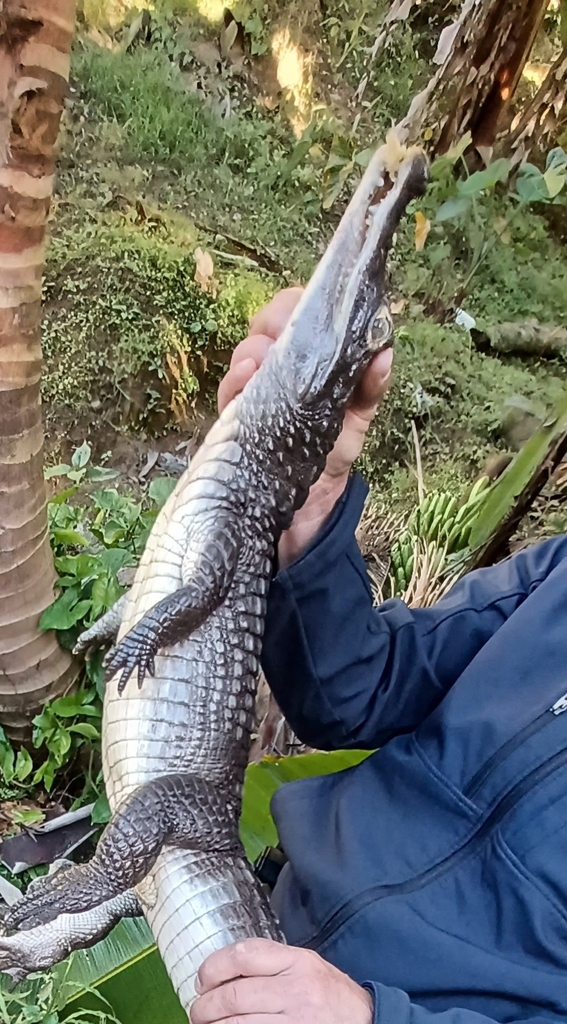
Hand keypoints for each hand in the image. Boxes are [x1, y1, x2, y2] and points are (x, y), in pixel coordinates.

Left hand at [191, 938, 373, 1023]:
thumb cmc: (332, 998)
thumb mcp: (308, 966)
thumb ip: (273, 963)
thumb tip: (224, 972)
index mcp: (298, 962)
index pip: (243, 955)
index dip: (213, 967)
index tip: (202, 979)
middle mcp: (296, 990)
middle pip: (234, 995)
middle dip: (205, 1006)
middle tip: (198, 1011)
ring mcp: (295, 1022)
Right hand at [218, 288, 392, 568]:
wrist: (307, 514)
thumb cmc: (331, 456)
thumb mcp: (357, 418)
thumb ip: (369, 386)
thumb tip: (384, 354)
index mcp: (309, 360)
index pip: (297, 313)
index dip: (297, 307)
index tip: (306, 314)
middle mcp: (278, 369)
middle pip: (265, 326)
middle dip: (272, 326)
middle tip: (280, 342)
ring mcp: (253, 393)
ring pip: (245, 354)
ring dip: (253, 352)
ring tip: (261, 364)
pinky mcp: (234, 420)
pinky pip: (229, 392)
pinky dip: (236, 382)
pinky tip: (246, 381)